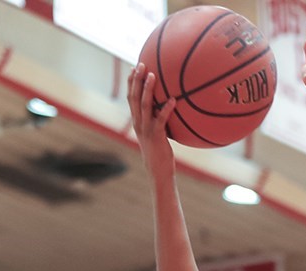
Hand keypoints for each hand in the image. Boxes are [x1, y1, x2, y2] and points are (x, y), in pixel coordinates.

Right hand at [127, 63, 176, 180]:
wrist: (158, 170)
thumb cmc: (159, 152)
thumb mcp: (157, 133)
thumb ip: (158, 120)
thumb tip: (169, 105)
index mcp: (137, 121)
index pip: (131, 98)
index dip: (131, 83)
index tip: (134, 68)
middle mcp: (138, 123)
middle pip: (134, 97)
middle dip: (136, 80)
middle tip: (140, 64)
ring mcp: (146, 129)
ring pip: (144, 105)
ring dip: (148, 89)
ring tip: (152, 75)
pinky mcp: (156, 136)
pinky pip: (161, 119)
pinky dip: (166, 109)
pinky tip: (173, 100)